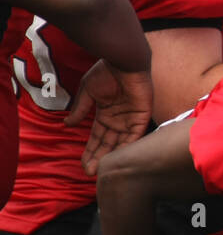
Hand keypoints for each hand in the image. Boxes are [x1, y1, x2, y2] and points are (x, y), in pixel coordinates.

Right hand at [67, 61, 152, 175]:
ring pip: (121, 142)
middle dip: (99, 158)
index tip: (83, 165)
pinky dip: (128, 145)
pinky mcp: (142, 116)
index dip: (90, 151)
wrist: (123, 61)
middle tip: (91, 173)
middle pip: (108, 144)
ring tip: (102, 169)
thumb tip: (67, 124)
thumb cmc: (106, 72)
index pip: (97, 137)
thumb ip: (81, 109)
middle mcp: (118, 120)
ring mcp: (130, 118)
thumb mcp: (88, 92)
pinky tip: (120, 157)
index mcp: (105, 114)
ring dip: (112, 155)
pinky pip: (136, 134)